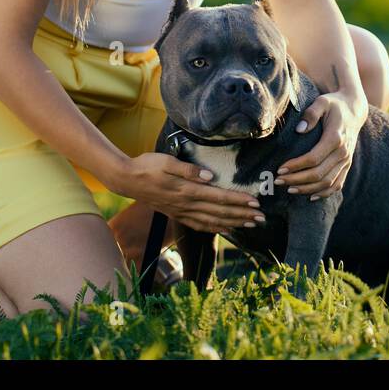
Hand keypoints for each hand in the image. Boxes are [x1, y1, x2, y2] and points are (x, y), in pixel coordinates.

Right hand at [117, 152, 263, 234]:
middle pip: (220, 212)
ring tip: (251, 224)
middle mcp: (186, 204)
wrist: (127, 180)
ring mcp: (181, 212)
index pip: (218, 197)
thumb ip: (187, 169)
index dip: (238, 201)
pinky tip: (227, 228)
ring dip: (233, 223)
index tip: (255, 202)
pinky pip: (200, 225)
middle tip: (261, 217)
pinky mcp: (177, 214)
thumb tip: (209, 176)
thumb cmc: (147, 166)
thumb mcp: (166, 161)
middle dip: (242, 215)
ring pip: (212, 221)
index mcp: (186, 190)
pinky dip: (216, 228)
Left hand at [275, 91, 366, 199]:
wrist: (354, 110)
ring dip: (308, 189)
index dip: (296, 166)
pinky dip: (324, 193)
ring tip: (289, 189)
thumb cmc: (334, 104)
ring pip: (328, 182)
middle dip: (297, 180)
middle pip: (319, 174)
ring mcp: (346, 160)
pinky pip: (338, 185)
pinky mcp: (347, 165)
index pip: (313, 158)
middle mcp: (343, 152)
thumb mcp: (322, 102)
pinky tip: (310, 197)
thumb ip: (311, 114)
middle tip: (278, 181)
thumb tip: (299, 130)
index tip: (280, 169)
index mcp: (335, 138)